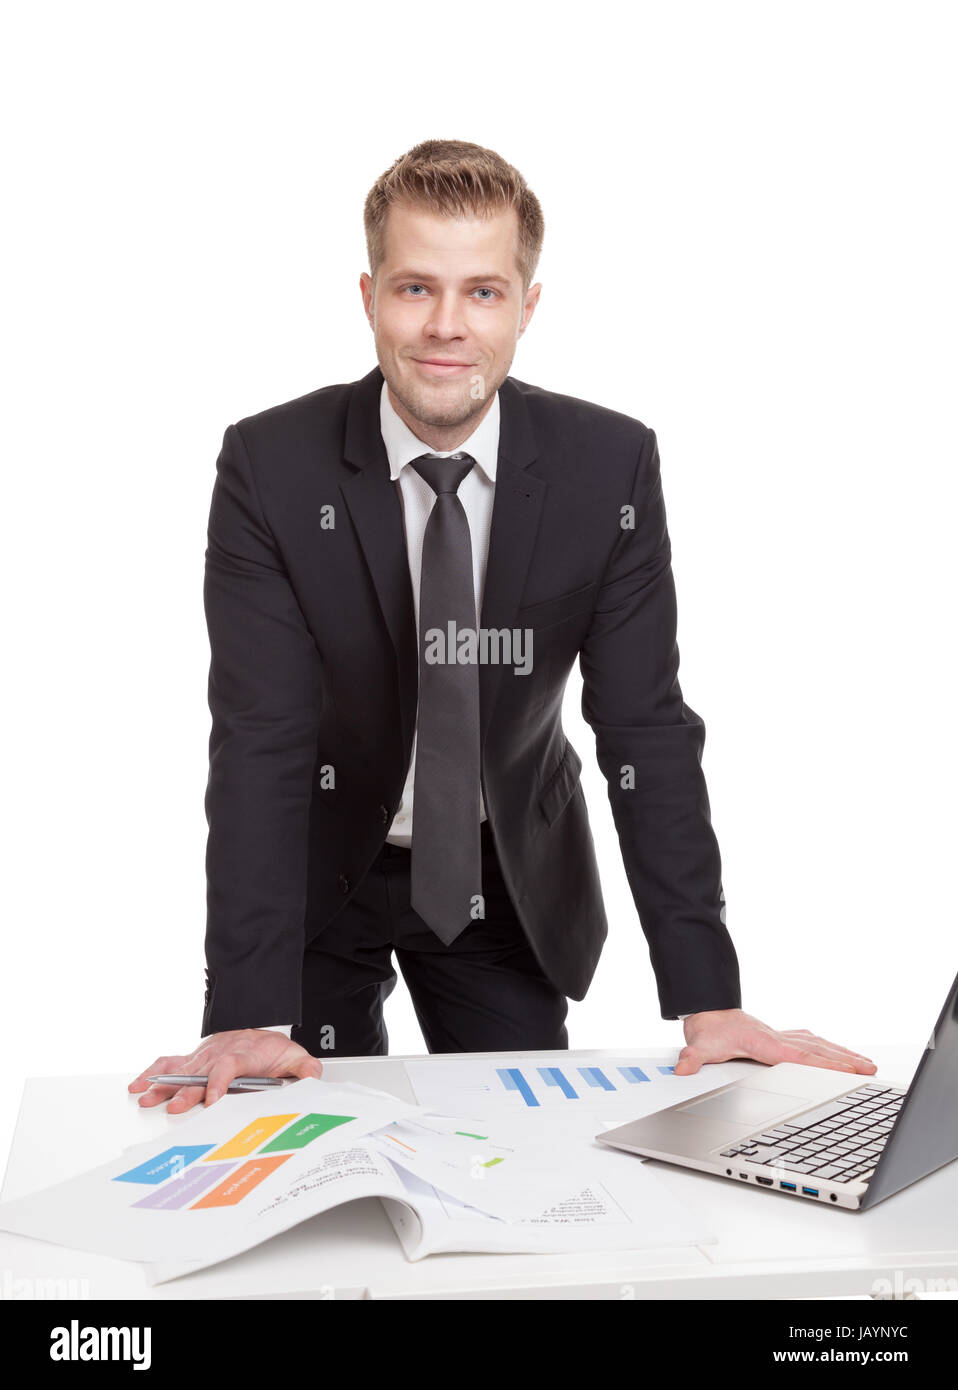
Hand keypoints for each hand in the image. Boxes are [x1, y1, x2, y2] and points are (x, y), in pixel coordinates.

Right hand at [128, 1029, 323, 1112]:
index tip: (213, 1100)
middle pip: (201, 1072)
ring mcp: (204, 1055)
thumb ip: (304, 1068)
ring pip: (182, 1069)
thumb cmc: (272, 1048)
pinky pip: (170, 1063)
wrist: (259, 1029)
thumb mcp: (295, 1055)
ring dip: (164, 1084)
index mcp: (243, 1053)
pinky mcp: (194, 1059)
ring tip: (146, 1098)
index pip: (229, 1066)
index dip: (220, 1082)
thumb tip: (312, 1077)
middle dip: (188, 1091)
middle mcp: (219, 1053)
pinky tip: (138, 1084)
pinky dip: (152, 1072)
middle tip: (176, 1108)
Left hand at [673, 1009, 876, 1076]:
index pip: (801, 1056)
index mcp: (764, 1043)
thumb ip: (692, 1059)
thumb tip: (682, 1068)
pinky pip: (810, 1041)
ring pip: (818, 1043)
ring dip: (842, 1053)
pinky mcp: (779, 1037)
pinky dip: (827, 1047)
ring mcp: (780, 1036)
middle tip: (871, 1070)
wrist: (706, 1009)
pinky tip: (837, 1052)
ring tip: (865, 1064)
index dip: (825, 1064)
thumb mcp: (697, 1045)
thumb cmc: (708, 1029)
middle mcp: (777, 1037)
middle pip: (818, 1050)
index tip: (848, 1071)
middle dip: (845, 1060)